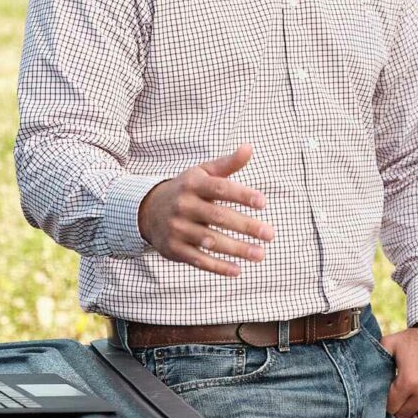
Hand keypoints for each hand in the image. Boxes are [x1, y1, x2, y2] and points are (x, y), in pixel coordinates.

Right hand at [136, 145, 271, 277]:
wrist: (148, 210)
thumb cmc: (186, 190)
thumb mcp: (202, 173)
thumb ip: (228, 164)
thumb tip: (249, 147)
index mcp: (193, 184)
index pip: (220, 188)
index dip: (242, 195)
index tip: (263, 202)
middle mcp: (184, 206)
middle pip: (218, 217)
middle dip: (246, 226)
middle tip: (270, 234)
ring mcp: (178, 228)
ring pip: (210, 241)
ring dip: (237, 249)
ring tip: (260, 254)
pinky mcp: (174, 249)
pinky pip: (198, 259)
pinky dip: (218, 267)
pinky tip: (237, 270)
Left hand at [383, 322, 417, 417]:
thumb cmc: (416, 340)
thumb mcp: (392, 343)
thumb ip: (376, 357)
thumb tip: (360, 372)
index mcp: (408, 381)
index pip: (390, 407)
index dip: (389, 399)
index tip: (394, 390)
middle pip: (403, 416)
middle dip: (401, 406)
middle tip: (405, 393)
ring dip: (416, 413)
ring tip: (416, 400)